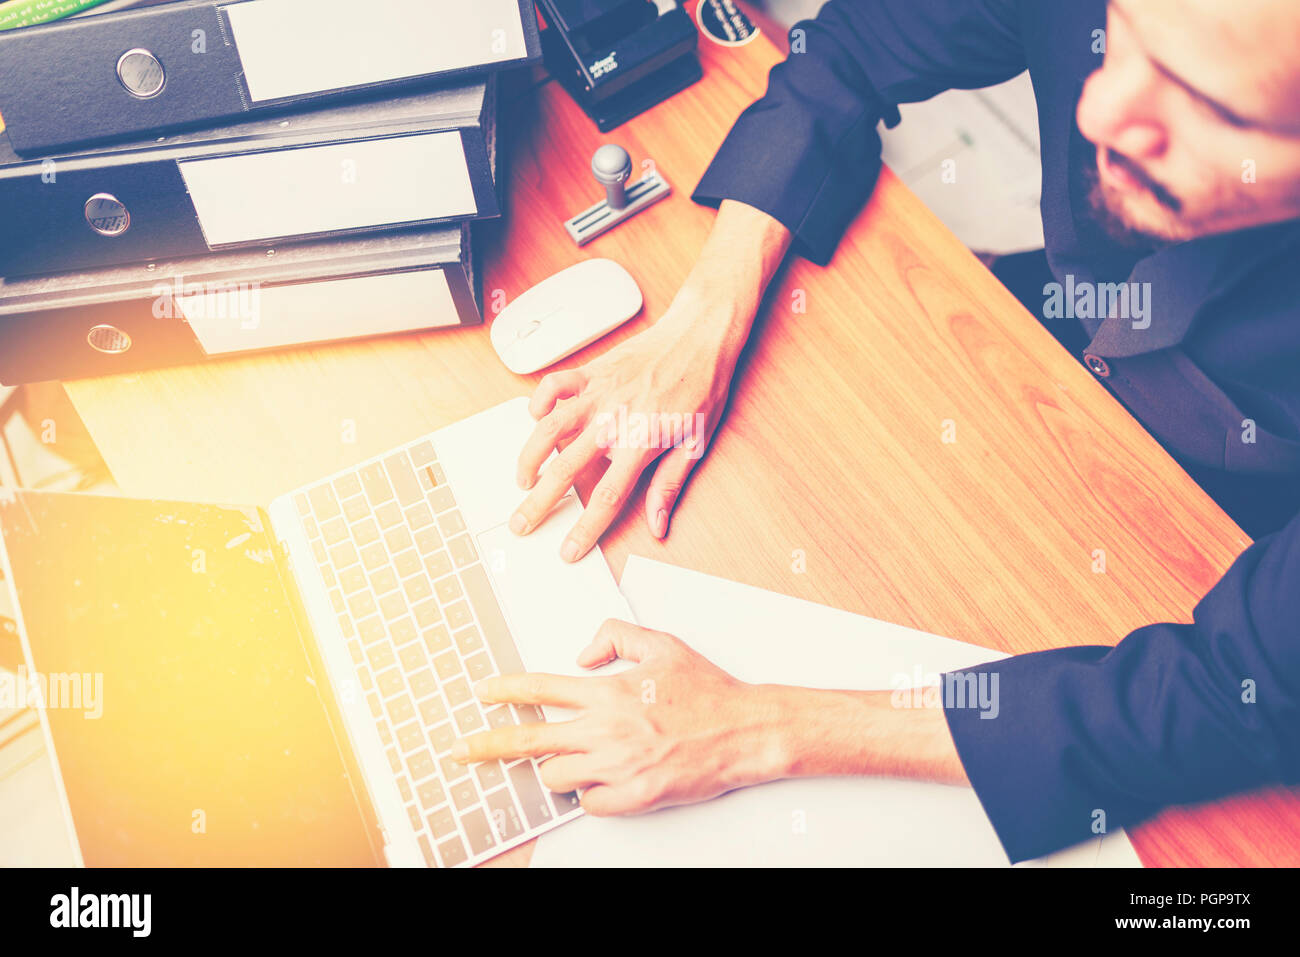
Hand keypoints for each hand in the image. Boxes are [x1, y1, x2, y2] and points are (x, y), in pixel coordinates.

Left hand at [451, 619, 787, 814]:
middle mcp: (607, 729)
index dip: (505, 690)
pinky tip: (603, 780)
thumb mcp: (662, 644)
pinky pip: (590, 803)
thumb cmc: (708, 691)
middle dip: (488, 744)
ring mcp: (619, 766)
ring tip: (573, 759)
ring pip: (557, 775)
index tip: (484, 692)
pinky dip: (590, 794)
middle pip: (531, 739)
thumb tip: (582, 653)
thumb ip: (616, 637)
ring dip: (557, 767)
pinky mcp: (636, 797)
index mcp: (609, 692)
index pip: (542, 688)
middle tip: (462, 749)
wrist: (745, 731)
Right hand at [510, 294, 742, 561]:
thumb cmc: (703, 386)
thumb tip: (658, 524)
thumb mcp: (695, 443)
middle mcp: (614, 420)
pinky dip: (539, 403)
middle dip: (539, 502)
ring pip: (549, 428)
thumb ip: (669, 485)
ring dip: (530, 457)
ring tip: (523, 479)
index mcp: (641, 444)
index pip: (606, 497)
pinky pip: (554, 386)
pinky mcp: (592, 370)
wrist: (700, 336)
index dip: (584, 528)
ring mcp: (599, 393)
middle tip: (522, 523)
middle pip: (566, 469)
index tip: (569, 549)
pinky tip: (537, 419)